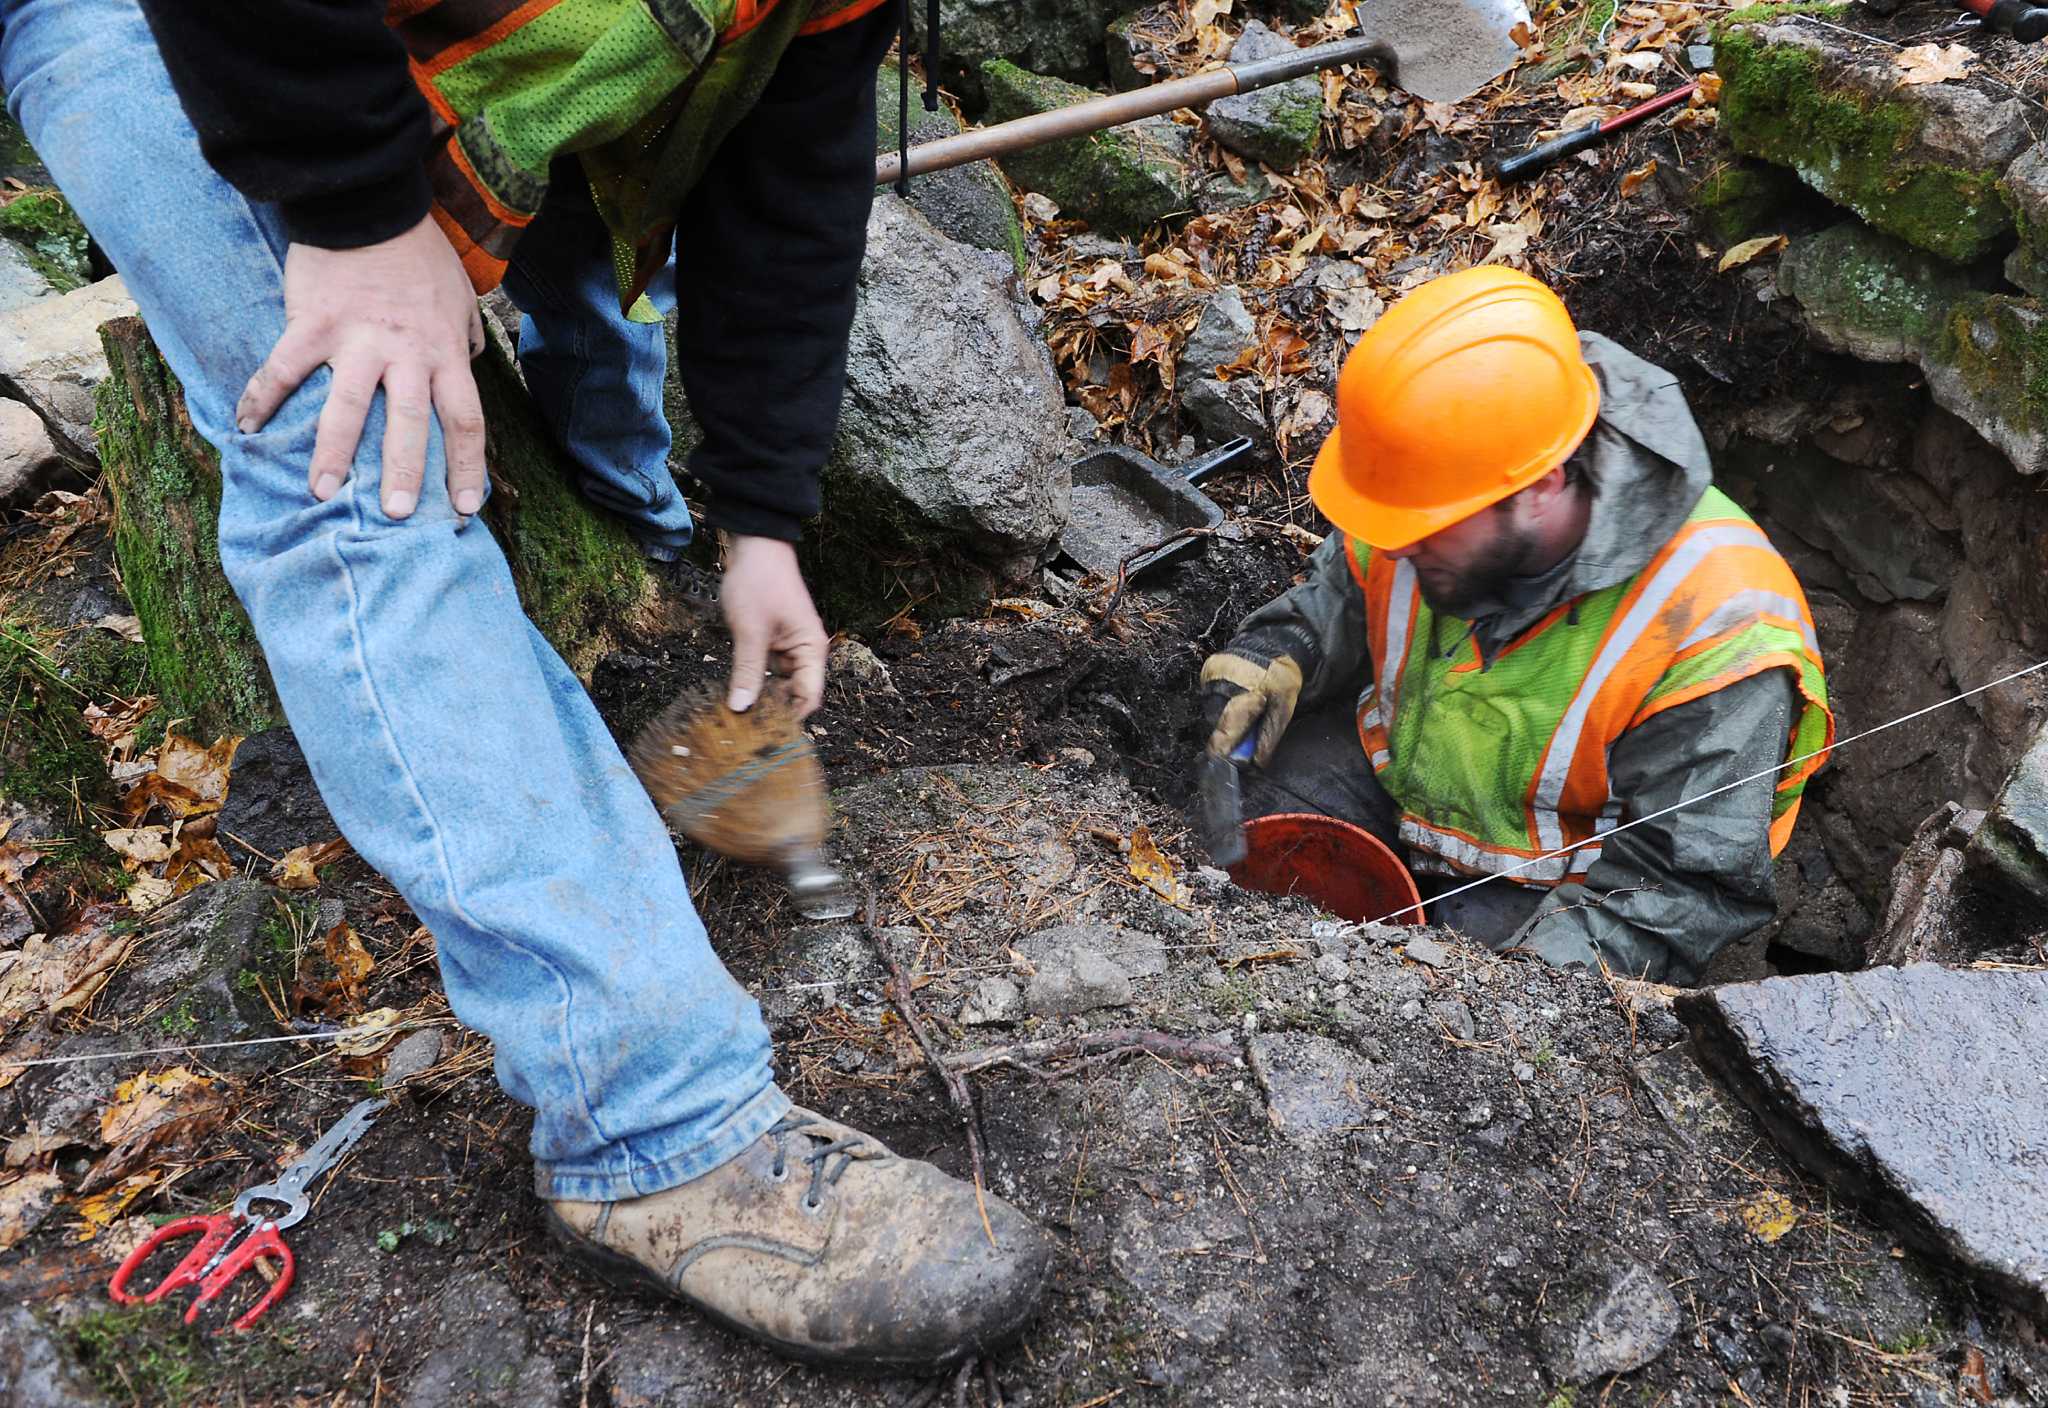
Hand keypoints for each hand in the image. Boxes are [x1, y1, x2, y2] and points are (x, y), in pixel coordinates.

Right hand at [238, 217, 486, 521]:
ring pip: (348, 406)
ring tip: (322, 492)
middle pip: (409, 424)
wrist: (369, 207)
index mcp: (443, 353)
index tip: (465, 506)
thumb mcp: (459, 297)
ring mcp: (358, 340)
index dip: (467, 465)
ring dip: (334, 453)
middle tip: (397, 516)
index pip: (464, 419)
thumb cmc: (418, 255)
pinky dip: (263, 397)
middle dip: (406, 473)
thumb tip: (468, 364)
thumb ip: (464, 338)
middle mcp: (406, 354)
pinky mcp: (313, 323)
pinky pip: (284, 367)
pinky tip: (248, 428)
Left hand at [722, 535, 827, 717]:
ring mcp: (789, 647)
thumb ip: (747, 671)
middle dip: (774, 712)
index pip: (809, 697)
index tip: (764, 735)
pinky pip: (769, 671)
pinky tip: (737, 692)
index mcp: (811, 650)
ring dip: (762, 698)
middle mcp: (805, 652)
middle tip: (744, 731)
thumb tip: (742, 709)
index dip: (790, 718)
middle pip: (795, 695)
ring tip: (738, 716)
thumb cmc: (758, 583)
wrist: (754, 546)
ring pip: (780, 685)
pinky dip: (755, 682)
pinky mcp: (774, 642)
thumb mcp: (750, 631)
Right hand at [1198, 641, 1305, 766]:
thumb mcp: (1283, 709)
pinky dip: (1221, 704)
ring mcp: (1210, 678)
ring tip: (1245, 708)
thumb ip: (1267, 738)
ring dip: (1225, 719)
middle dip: (1230, 736)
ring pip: (1212, 714)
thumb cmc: (1280, 679)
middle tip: (1247, 732)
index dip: (1223, 756)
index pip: (1224, 737)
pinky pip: (1209, 699)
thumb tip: (1255, 764)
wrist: (1272, 644)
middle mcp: (1220, 688)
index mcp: (1243, 698)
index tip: (1226, 769)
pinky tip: (1236, 695)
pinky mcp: (1206, 672)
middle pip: (1217, 727)